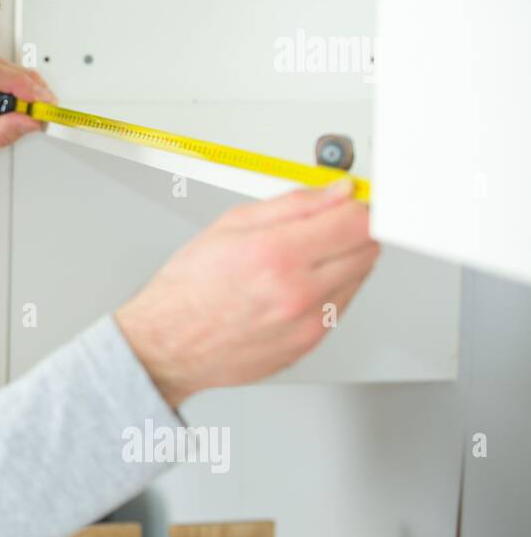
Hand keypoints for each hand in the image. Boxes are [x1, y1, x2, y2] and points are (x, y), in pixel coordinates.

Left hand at [0, 52, 56, 176]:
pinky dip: (19, 94)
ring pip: (8, 74)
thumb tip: (25, 122)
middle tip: (49, 112)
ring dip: (29, 92)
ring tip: (41, 112)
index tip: (44, 105)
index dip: (28, 90)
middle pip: (8, 71)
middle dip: (33, 91)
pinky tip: (28, 107)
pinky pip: (2, 81)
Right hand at [114, 178, 381, 409]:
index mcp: (276, 254)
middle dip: (353, 230)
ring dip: (342, 261)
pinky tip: (293, 286)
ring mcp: (308, 323)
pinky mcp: (310, 343)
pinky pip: (341, 306)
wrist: (168, 345)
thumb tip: (335, 192)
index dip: (360, 205)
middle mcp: (298, 292)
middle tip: (327, 225)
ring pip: (360, 277)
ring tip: (300, 260)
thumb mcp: (229, 225)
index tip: (353, 201)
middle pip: (369, 248)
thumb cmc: (188, 288)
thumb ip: (292, 204)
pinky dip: (328, 290)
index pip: (357, 221)